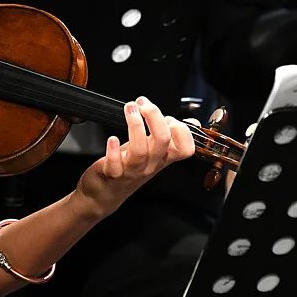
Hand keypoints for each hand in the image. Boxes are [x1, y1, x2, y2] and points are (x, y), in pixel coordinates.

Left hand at [75, 97, 195, 217]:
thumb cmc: (128, 166)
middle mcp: (151, 164)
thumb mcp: (151, 150)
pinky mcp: (112, 174)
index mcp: (163, 158)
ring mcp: (132, 171)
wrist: (105, 192)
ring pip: (140, 150)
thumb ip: (167, 136)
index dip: (181, 130)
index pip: (185, 149)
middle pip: (162, 141)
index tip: (168, 116)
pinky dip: (113, 151)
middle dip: (154, 116)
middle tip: (143, 103)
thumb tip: (191, 122)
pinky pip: (116, 165)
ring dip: (135, 126)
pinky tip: (111, 138)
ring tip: (129, 109)